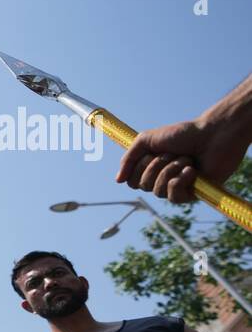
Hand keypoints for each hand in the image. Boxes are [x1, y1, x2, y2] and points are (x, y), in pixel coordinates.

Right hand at [116, 118, 244, 202]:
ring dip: (170, 170)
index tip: (150, 154)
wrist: (213, 135)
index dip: (138, 168)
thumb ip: (128, 158)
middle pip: (142, 186)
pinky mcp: (192, 194)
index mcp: (151, 168)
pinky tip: (192, 171)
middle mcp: (162, 178)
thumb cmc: (184, 134)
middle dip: (155, 166)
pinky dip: (180, 181)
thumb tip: (118, 180)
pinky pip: (174, 197)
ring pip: (157, 191)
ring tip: (186, 159)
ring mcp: (177, 187)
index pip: (132, 181)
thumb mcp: (146, 139)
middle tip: (171, 154)